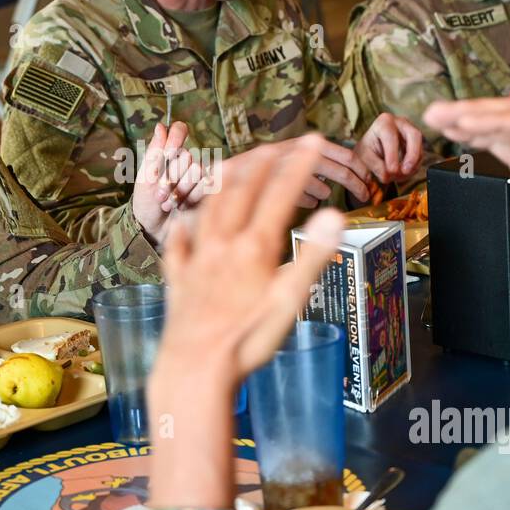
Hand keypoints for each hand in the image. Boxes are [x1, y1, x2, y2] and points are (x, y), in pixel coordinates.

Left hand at [131, 122, 207, 245]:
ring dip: (180, 190)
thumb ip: (155, 151)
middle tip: (161, 193)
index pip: (179, 130)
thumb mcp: (145, 177)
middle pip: (188, 156)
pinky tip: (181, 207)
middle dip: (172, 177)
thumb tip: (160, 125)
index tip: (167, 154)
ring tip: (168, 203)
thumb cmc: (145, 203)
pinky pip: (207, 185)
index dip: (175, 139)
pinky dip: (191, 198)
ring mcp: (198, 177)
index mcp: (168, 153)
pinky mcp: (209, 192)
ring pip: (198, 171)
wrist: (152, 230)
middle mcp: (185, 162)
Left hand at [157, 134, 345, 387]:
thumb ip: (312, 255)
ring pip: (208, 209)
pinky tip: (182, 223)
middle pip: (242, 192)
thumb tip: (334, 215)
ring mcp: (196, 261)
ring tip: (231, 166)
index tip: (313, 141)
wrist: (196, 368)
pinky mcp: (177, 282)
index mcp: (254, 248)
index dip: (298, 165)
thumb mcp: (290, 299)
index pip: (279, 194)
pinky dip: (182, 228)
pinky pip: (176, 246)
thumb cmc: (248, 339)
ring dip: (223, 184)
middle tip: (278, 147)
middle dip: (263, 164)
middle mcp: (222, 246)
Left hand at [350, 112, 423, 201]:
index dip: (392, 155)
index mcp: (384, 122)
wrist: (373, 148)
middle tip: (405, 172)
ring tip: (401, 175)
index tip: (392, 170)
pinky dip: (414, 167)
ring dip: (413, 164)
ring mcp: (412, 131)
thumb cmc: (368, 150)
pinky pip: (421, 155)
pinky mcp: (417, 143)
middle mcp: (401, 123)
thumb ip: (376, 166)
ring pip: (420, 146)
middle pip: (414, 135)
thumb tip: (388, 175)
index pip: (391, 137)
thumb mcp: (365, 157)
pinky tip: (404, 174)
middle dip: (412, 155)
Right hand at [422, 98, 509, 254]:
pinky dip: (476, 134)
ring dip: (467, 118)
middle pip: (509, 113)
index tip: (464, 121)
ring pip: (500, 123)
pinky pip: (500, 139)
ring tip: (434, 116)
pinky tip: (454, 131)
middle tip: (437, 111)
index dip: (493, 120)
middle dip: (471, 110)